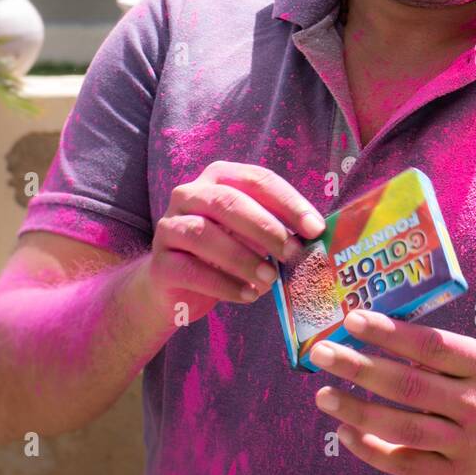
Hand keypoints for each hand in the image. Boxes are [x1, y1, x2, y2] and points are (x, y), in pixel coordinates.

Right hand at [145, 161, 325, 324]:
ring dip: (243, 258)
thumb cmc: (222, 254)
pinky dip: (224, 285)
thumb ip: (275, 231)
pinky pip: (191, 270)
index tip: (315, 228)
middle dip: (266, 228)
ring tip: (271, 279)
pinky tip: (248, 296)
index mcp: (219, 178)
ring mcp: (170, 227)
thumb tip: (313, 242)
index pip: (257, 180)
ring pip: (204, 234)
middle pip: (229, 202)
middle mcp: (189, 194)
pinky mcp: (160, 262)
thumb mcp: (250, 236)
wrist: (173, 287)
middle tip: (293, 253)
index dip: (289, 203)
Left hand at [309, 310, 475, 474]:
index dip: (389, 333)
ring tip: (323, 394)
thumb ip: (431, 348)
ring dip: (358, 411)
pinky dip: (370, 451)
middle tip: (322, 353)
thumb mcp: (474, 357)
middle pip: (410, 387)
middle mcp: (475, 405)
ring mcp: (463, 444)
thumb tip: (366, 330)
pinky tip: (343, 431)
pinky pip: (404, 464)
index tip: (351, 319)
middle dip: (360, 368)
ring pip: (403, 429)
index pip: (431, 345)